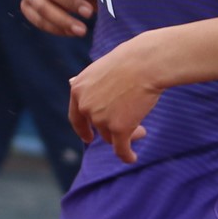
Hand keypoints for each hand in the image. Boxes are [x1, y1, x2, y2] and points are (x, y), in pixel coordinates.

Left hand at [68, 36, 161, 163]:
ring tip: (143, 131)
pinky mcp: (119, 128)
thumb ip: (88, 82)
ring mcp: (101, 118)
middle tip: (132, 129)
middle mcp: (85, 105)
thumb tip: (71, 82)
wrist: (146, 63)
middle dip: (113, 129)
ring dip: (127, 136)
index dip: (82, 128)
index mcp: (78, 89)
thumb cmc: (129, 60)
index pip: (76, 116)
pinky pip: (121, 149)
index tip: (88, 137)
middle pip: (98, 127)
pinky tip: (132, 158)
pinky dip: (126, 155)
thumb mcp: (101, 68)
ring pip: (112, 136)